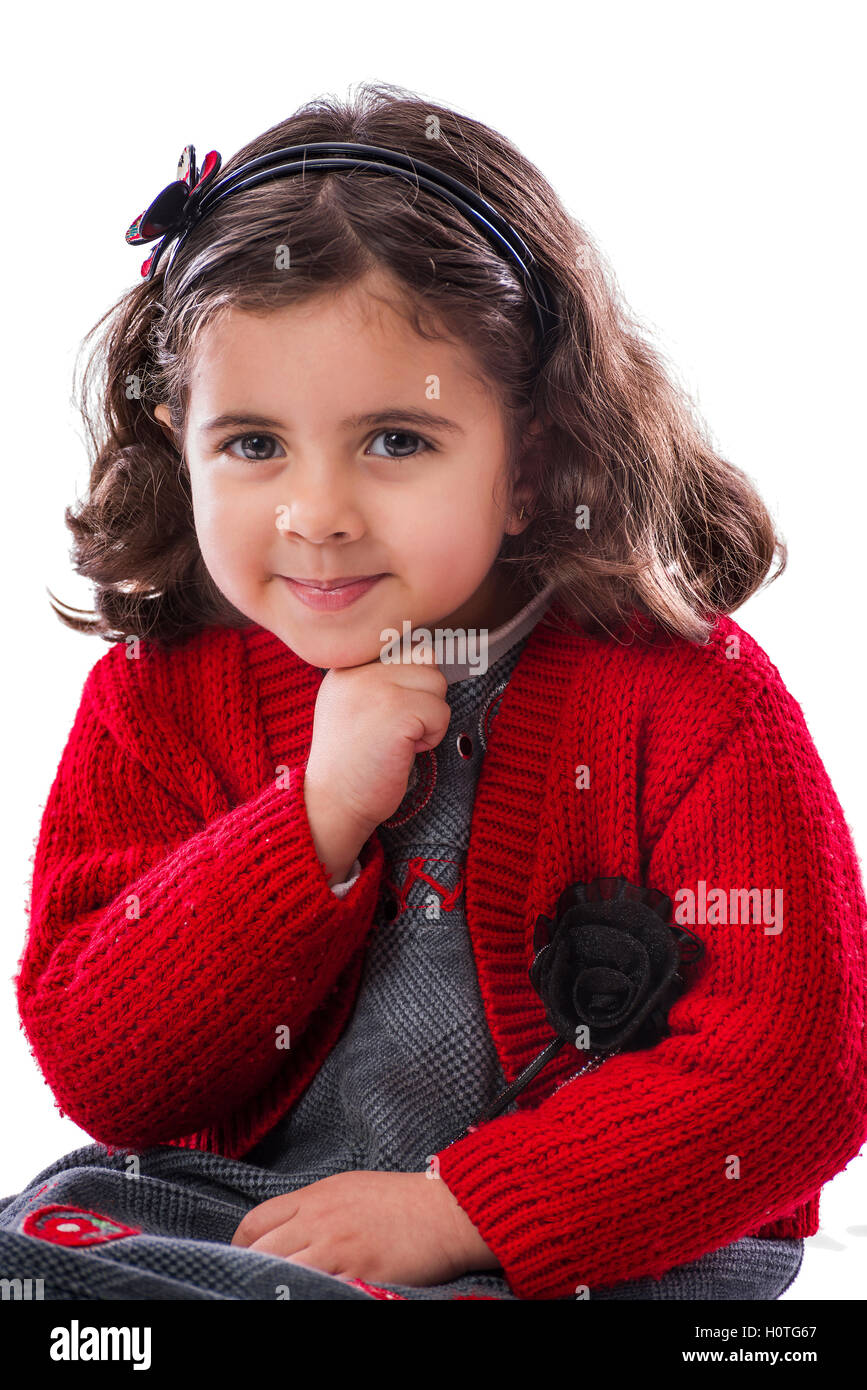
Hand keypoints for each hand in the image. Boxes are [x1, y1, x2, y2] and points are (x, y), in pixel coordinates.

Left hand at [230, 1169, 500, 1286]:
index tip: (241, 1259)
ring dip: (275, 1285)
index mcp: (315, 1196)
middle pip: (261, 1251)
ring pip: (281, 1273)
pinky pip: (317, 1289)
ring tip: (278, 1293)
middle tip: (253, 1283)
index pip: (256, 1221)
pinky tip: (307, 1297)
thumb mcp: (349, 1188)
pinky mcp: (358, 1272)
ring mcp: (337, 1248)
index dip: (240, 1245)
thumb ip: (314, 1206)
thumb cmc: (402, 1199)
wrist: (446, 1210)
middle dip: (250, 1270)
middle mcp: (319, 1220)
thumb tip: (287, 1229)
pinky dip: (307, 1295)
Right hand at [305, 643, 450, 835]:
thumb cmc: (352, 763)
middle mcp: (358, 670)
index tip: (398, 708)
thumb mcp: (353, 705)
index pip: (403, 644)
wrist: (334, 802)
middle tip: (401, 726)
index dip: (412, 677)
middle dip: (425, 693)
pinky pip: (440, 712)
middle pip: (425, 657)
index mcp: (346, 667)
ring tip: (400, 739)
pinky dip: (432, 736)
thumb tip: (429, 655)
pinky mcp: (398, 711)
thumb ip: (380, 678)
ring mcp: (377, 687)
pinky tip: (404, 751)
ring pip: (437, 683)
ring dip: (430, 716)